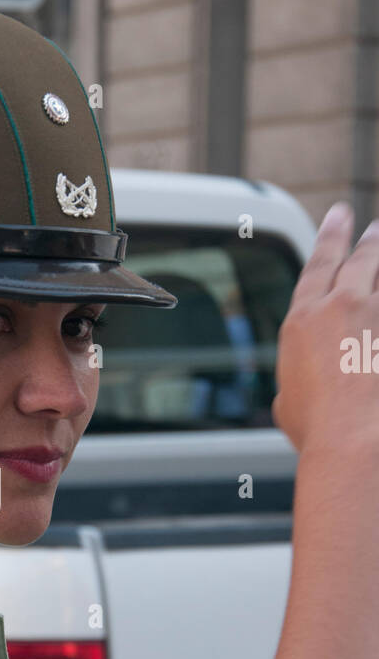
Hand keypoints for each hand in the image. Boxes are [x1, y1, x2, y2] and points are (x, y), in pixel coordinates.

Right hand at [272, 202, 378, 453]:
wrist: (354, 442)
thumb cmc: (318, 430)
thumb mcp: (289, 403)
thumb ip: (299, 379)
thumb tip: (305, 384)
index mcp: (303, 320)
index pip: (319, 263)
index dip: (330, 236)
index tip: (340, 216)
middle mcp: (341, 307)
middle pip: (360, 259)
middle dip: (367, 240)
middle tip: (373, 228)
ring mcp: (376, 316)